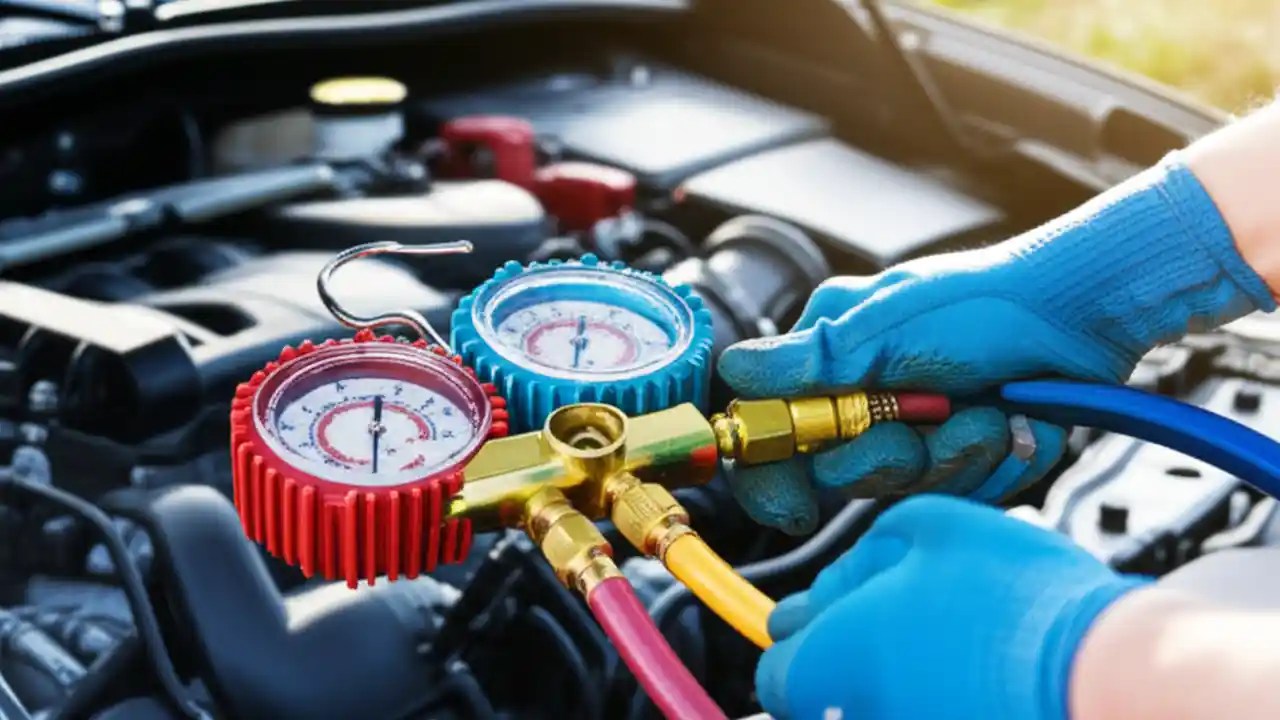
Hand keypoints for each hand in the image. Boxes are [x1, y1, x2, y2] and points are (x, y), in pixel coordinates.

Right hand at [718, 157, 1272, 533]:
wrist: (1082, 314)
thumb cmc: (985, 302)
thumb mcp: (886, 326)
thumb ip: (807, 360)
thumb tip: (732, 370)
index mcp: (829, 358)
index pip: (772, 433)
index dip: (773, 478)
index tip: (793, 507)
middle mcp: (863, 395)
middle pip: (837, 473)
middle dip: (890, 454)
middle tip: (929, 416)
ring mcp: (914, 426)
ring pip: (902, 484)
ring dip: (952, 452)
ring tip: (986, 408)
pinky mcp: (960, 452)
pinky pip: (957, 490)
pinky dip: (988, 463)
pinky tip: (1008, 424)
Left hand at [756, 495, 1149, 719]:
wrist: (1109, 679)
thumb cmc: (1021, 603)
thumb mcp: (935, 528)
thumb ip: (872, 548)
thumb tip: (848, 576)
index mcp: (834, 660)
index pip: (779, 676)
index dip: (804, 644)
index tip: (827, 627)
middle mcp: (856, 715)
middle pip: (825, 704)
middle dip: (851, 667)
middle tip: (902, 633)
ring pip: (877, 712)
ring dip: (896, 688)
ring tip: (955, 657)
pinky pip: (920, 718)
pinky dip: (935, 706)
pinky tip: (977, 687)